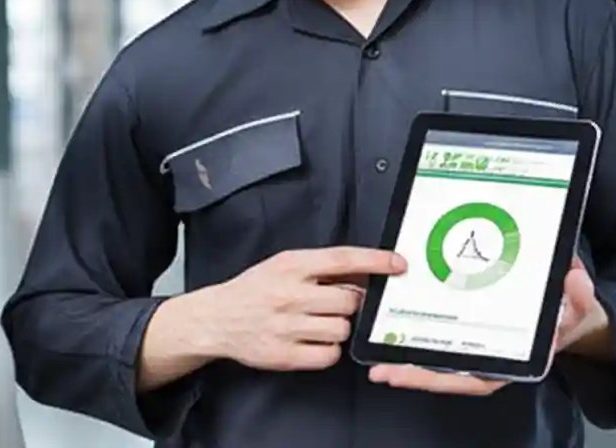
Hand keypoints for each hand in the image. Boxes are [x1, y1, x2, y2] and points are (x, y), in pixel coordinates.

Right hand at [202, 247, 406, 371]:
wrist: (216, 319)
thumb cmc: (255, 289)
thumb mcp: (283, 266)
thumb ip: (320, 268)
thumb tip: (366, 274)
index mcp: (290, 265)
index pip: (342, 259)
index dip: (375, 261)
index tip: (399, 265)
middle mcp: (289, 294)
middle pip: (348, 300)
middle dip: (350, 303)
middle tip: (336, 304)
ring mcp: (286, 327)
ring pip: (342, 329)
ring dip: (339, 327)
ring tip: (319, 323)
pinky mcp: (283, 355)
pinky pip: (329, 356)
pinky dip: (328, 351)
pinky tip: (313, 341)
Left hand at [368, 256, 610, 393]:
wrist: (569, 306)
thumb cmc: (569, 311)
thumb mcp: (580, 305)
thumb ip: (579, 295)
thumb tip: (572, 278)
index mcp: (514, 360)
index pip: (475, 379)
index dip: (442, 380)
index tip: (412, 375)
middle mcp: (491, 357)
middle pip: (449, 372)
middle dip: (415, 374)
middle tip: (382, 371)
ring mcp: (477, 345)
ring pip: (439, 359)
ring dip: (409, 360)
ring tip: (377, 359)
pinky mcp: (468, 330)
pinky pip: (441, 339)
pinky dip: (418, 338)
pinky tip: (393, 331)